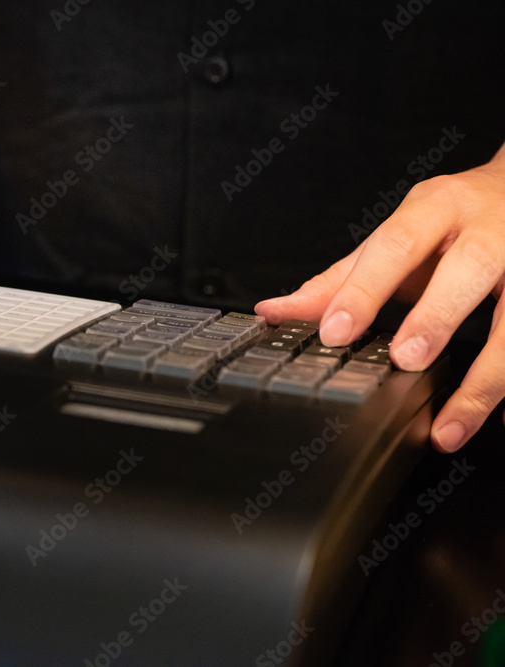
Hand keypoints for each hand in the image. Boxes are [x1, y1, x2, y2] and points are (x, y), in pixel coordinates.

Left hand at [255, 146, 504, 452]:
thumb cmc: (454, 219)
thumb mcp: (399, 237)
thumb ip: (341, 279)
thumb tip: (274, 311)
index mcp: (438, 208)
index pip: (395, 244)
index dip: (365, 288)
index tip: (335, 332)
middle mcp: (490, 228)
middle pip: (470, 266)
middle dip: (437, 315)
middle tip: (406, 360)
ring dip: (488, 376)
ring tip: (451, 424)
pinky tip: (503, 419)